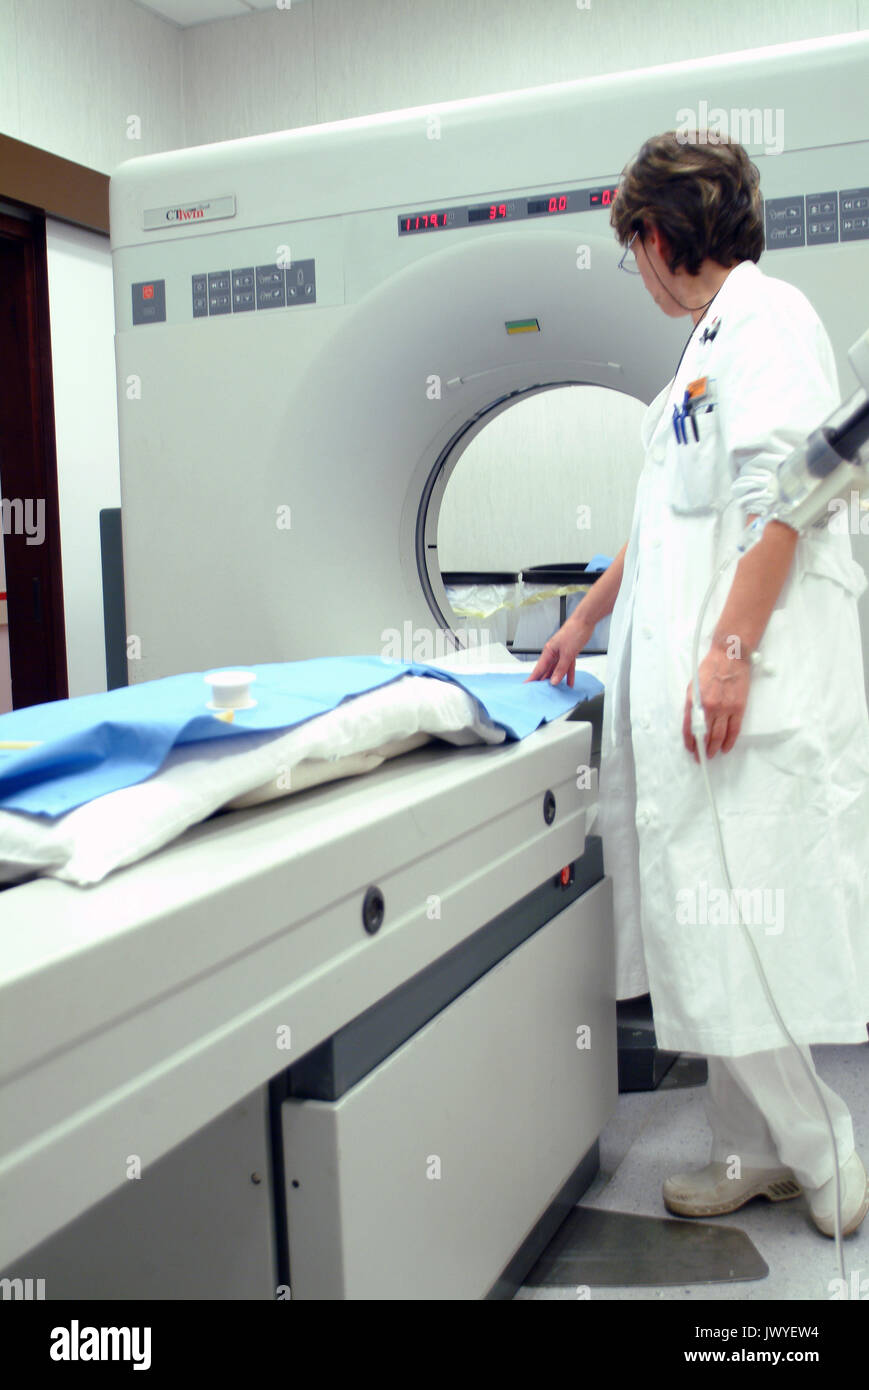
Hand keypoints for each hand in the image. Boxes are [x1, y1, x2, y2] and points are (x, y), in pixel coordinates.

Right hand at [525, 612, 596, 686]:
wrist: (585, 622)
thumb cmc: (573, 632)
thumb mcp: (567, 654)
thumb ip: (561, 669)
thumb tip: (554, 681)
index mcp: (549, 651)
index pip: (539, 668)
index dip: (533, 678)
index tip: (527, 685)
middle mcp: (554, 653)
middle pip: (547, 670)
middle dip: (543, 680)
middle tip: (539, 691)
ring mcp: (562, 653)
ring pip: (557, 669)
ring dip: (556, 679)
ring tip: (553, 690)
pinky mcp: (570, 653)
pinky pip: (568, 667)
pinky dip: (568, 674)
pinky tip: (569, 683)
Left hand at [683, 646, 750, 760]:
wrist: (729, 657)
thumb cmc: (710, 669)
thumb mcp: (693, 686)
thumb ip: (692, 704)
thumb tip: (692, 722)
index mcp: (695, 701)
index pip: (689, 728)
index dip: (689, 741)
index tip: (691, 749)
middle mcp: (709, 707)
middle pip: (705, 734)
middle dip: (702, 748)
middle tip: (701, 756)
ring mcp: (725, 708)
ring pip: (719, 735)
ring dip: (715, 748)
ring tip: (712, 754)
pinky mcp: (738, 707)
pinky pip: (734, 730)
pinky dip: (730, 741)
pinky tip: (726, 748)